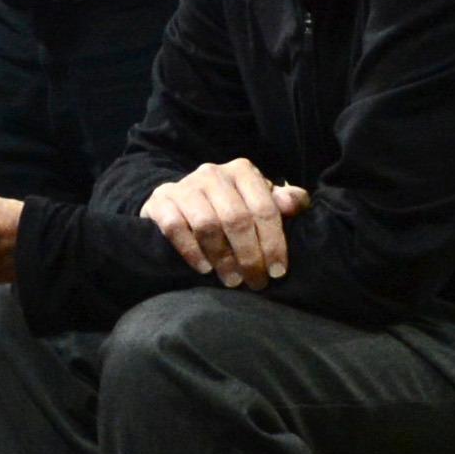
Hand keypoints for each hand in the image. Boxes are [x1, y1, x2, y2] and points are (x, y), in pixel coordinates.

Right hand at [141, 158, 308, 289]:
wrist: (181, 202)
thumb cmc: (231, 206)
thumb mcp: (260, 201)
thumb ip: (283, 203)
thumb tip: (293, 203)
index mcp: (242, 171)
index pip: (264, 208)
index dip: (274, 242)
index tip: (278, 272)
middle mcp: (213, 174)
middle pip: (236, 219)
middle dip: (249, 256)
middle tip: (256, 282)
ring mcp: (184, 186)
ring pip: (207, 225)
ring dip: (223, 258)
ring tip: (232, 281)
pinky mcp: (161, 201)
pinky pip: (175, 227)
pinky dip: (191, 251)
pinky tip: (205, 269)